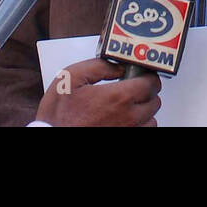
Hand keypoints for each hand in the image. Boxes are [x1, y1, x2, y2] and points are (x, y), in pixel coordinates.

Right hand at [35, 59, 161, 126]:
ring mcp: (128, 133)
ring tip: (127, 108)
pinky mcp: (124, 141)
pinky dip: (138, 127)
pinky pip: (142, 133)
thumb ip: (99, 66)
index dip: (148, 77)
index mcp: (119, 97)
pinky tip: (124, 122)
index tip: (140, 76)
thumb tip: (118, 66)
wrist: (51, 135)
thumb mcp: (71, 77)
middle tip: (132, 90)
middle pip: (154, 102)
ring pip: (151, 121)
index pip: (151, 84)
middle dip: (146, 93)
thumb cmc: (59, 114)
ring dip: (144, 113)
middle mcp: (129, 118)